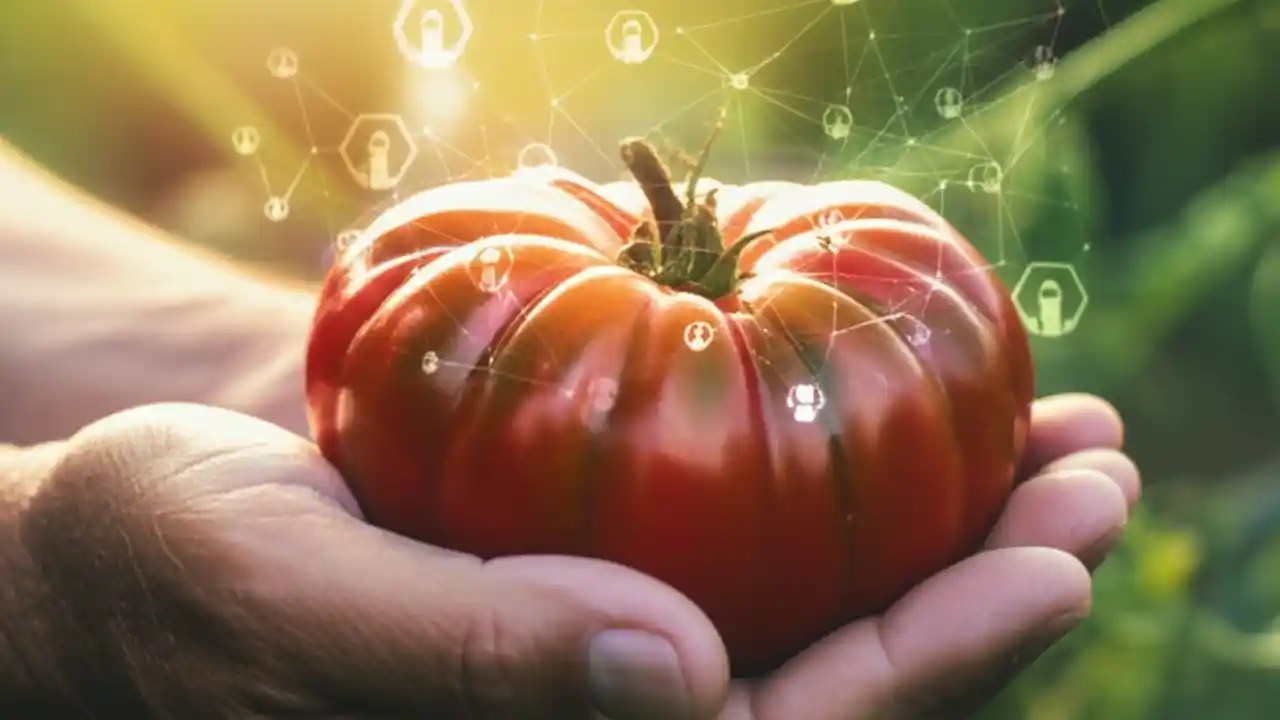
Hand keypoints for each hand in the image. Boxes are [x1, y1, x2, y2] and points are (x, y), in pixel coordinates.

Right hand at [11, 395, 1134, 718]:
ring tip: (1065, 432)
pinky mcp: (600, 567)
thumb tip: (685, 679)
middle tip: (1104, 474)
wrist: (131, 529)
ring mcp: (613, 650)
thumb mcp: (291, 601)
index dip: (929, 674)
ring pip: (823, 608)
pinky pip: (756, 533)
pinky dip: (849, 468)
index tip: (1055, 570)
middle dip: (988, 592)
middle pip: (843, 686)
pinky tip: (921, 394)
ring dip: (953, 523)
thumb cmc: (173, 570)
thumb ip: (469, 661)